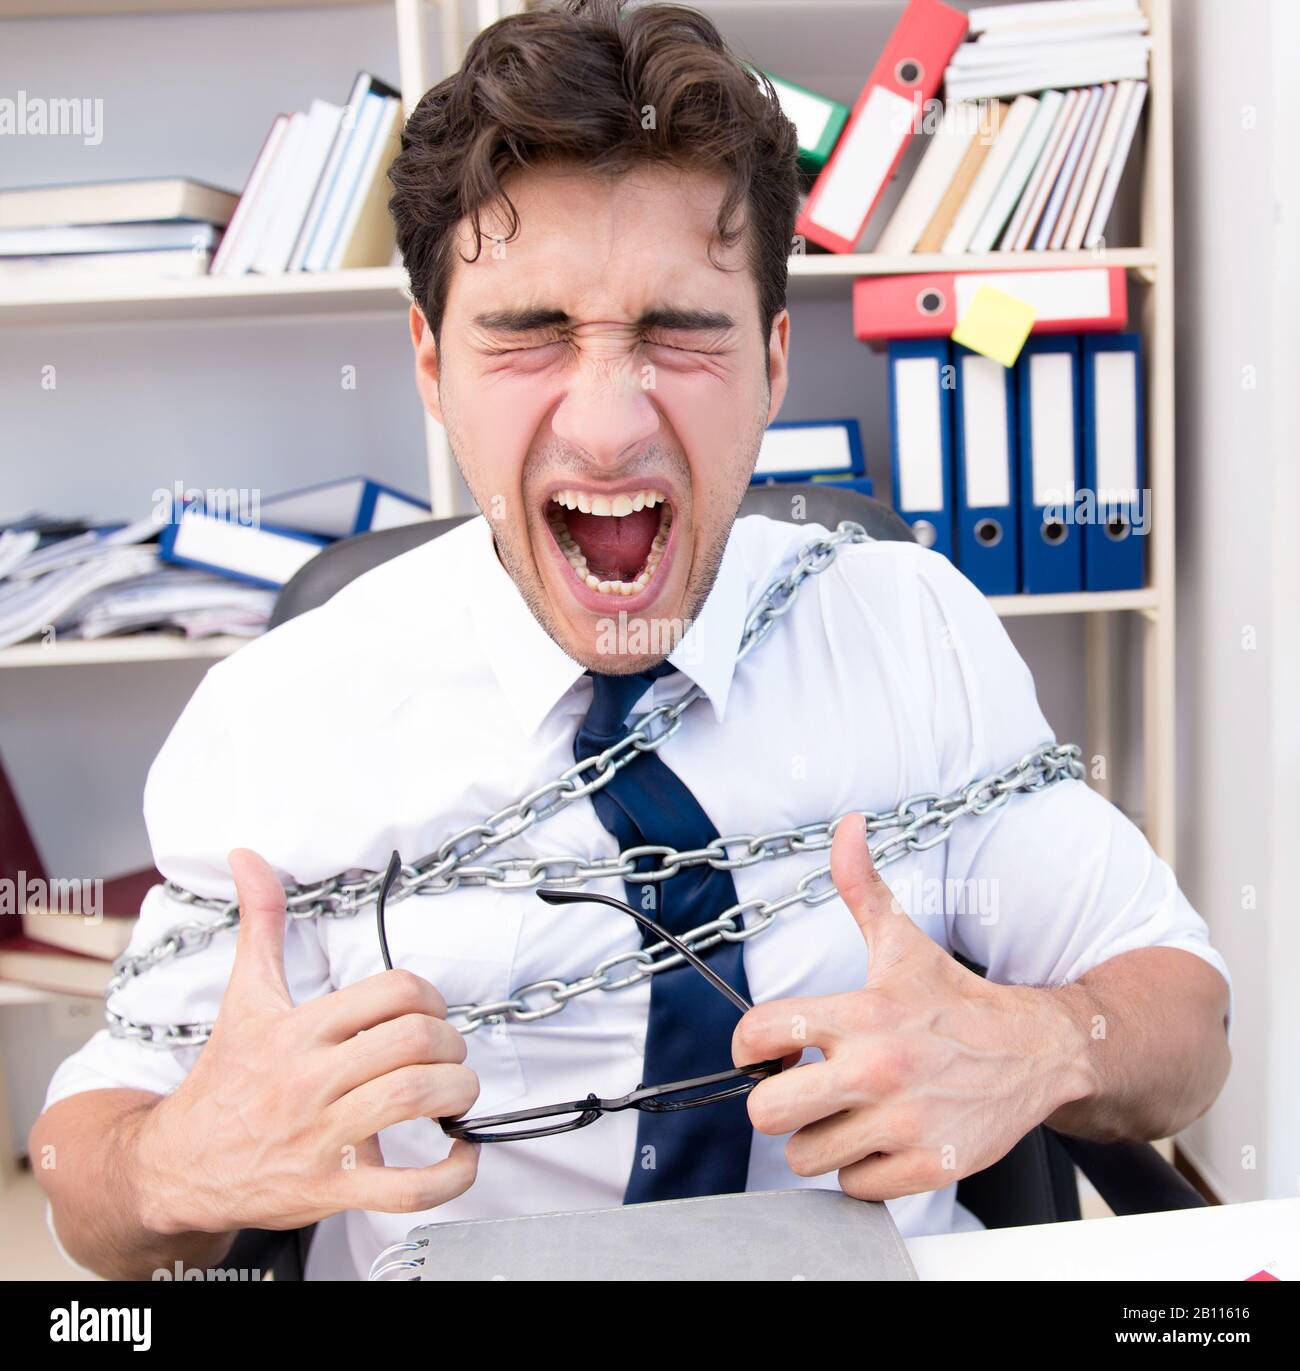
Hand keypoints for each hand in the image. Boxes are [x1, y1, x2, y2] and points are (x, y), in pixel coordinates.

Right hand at [133, 848, 479, 1235]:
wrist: (177, 1167)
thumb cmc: (224, 1079)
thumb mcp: (244, 997)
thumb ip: (261, 924)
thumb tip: (248, 856)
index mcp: (298, 1030)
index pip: (395, 991)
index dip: (431, 997)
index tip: (430, 1013)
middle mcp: (310, 1080)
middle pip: (413, 1041)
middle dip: (451, 1043)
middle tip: (447, 1053)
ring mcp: (322, 1138)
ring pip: (413, 1100)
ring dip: (457, 1093)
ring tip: (455, 1093)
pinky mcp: (333, 1190)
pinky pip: (408, 1190)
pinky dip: (451, 1174)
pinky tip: (459, 1154)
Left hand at [733, 815, 1093, 1200]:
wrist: (1037, 1051)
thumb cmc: (955, 1001)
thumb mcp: (902, 943)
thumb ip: (860, 886)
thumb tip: (846, 825)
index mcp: (860, 1013)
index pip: (759, 1033)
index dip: (750, 1044)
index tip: (769, 1049)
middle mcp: (877, 1070)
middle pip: (766, 1114)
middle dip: (777, 1104)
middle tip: (803, 1090)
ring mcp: (902, 1124)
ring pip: (805, 1158)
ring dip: (821, 1139)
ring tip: (851, 1113)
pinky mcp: (927, 1168)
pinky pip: (852, 1188)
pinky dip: (862, 1170)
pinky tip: (883, 1138)